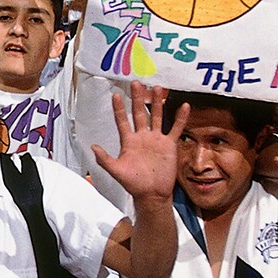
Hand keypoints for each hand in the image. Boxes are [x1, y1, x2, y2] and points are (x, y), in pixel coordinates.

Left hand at [91, 83, 183, 203]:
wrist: (152, 194)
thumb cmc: (133, 183)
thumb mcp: (116, 171)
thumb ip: (105, 159)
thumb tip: (93, 146)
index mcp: (128, 141)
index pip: (122, 120)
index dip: (119, 108)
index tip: (116, 95)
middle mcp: (142, 137)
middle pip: (139, 113)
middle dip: (138, 99)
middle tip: (137, 83)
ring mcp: (156, 139)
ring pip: (156, 116)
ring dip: (157, 103)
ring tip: (157, 88)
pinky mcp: (169, 144)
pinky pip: (175, 128)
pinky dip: (180, 118)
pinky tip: (184, 105)